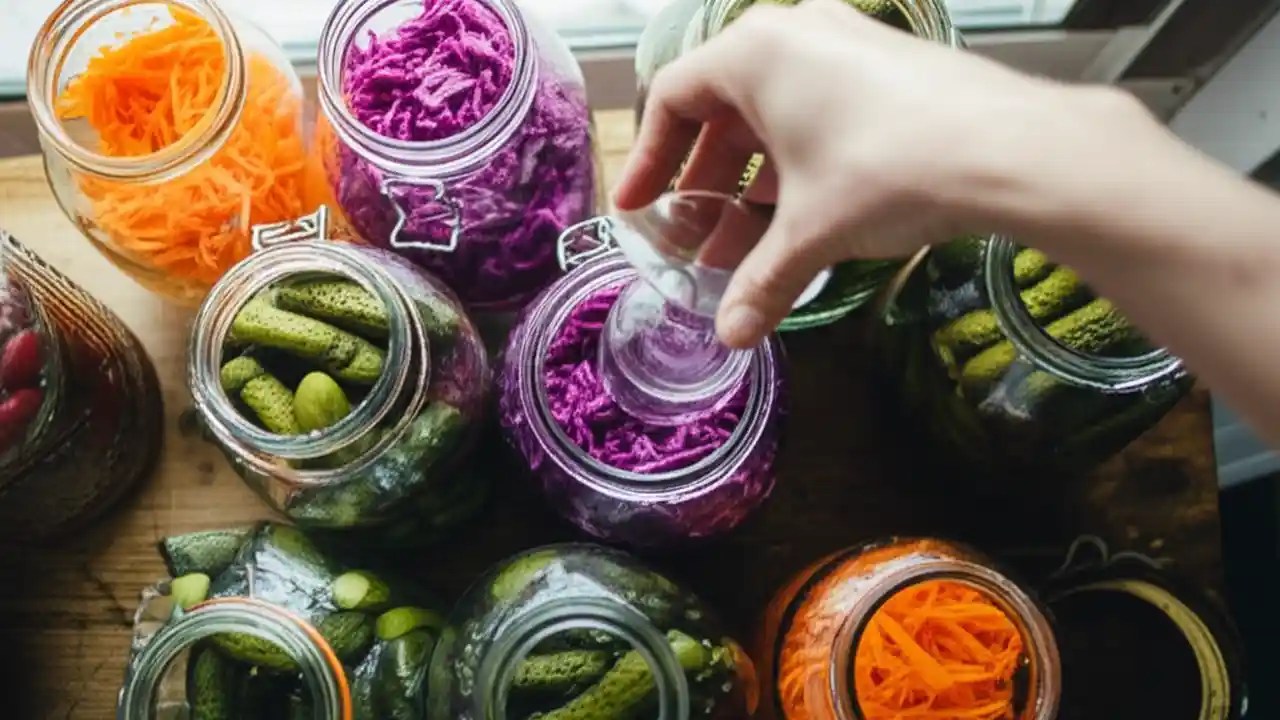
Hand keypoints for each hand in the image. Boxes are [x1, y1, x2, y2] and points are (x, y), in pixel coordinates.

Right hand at [614, 0, 1119, 347]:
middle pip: (724, 112)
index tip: (638, 208)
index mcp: (755, 52)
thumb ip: (760, 282)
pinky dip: (798, 168)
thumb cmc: (886, 170)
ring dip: (753, 186)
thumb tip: (730, 337)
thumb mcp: (810, 232)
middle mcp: (796, 35)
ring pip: (776, 119)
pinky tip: (802, 224)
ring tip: (745, 251)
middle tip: (695, 243)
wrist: (1010, 149)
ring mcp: (848, 46)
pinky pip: (820, 115)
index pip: (673, 99)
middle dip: (706, 187)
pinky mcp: (889, 69)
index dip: (647, 160)